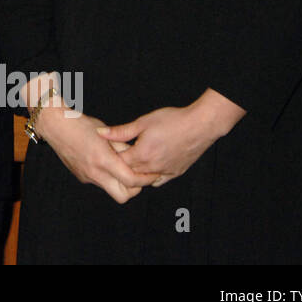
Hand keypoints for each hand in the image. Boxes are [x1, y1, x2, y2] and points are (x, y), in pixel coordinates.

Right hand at [34, 105, 157, 203]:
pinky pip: (100, 183)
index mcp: (103, 159)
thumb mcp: (106, 133)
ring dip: (121, 184)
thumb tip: (137, 157)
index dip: (145, 179)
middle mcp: (95, 172)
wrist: (55, 126)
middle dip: (134, 189)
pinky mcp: (81, 176)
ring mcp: (87, 176)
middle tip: (138, 176)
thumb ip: (122, 147)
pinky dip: (107, 177)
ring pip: (111, 190)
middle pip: (123, 196)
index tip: (152, 173)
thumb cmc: (81, 124)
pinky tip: (105, 163)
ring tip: (123, 167)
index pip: (131, 180)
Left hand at [98, 89, 245, 186]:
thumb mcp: (143, 122)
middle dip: (123, 165)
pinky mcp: (176, 173)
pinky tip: (149, 166)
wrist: (200, 125)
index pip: (118, 164)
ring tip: (135, 159)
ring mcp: (165, 172)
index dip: (113, 156)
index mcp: (142, 155)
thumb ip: (120, 131)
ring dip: (137, 172)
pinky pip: (159, 181)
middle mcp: (153, 167)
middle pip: (130, 173)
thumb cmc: (172, 121)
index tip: (110, 149)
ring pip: (144, 179)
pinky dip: (151, 176)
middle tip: (121, 153)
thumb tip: (101, 134)